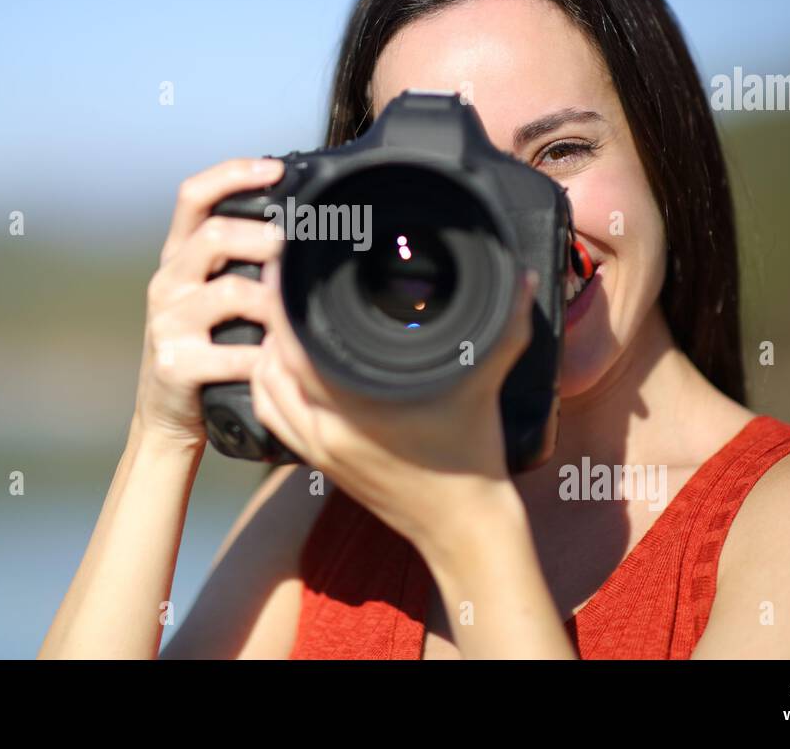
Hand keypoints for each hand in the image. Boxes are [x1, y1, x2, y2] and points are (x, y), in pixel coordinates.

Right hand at [131, 157, 285, 449]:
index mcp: (177, 258)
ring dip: (275, 301)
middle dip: (266, 236)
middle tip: (300, 248)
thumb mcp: (210, 297)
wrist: (165, 417)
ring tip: (297, 311)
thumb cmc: (204, 349)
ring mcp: (167, 324)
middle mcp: (167, 282)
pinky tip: (282, 360)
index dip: (232, 174)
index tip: (274, 169)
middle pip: (215, 236)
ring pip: (230, 292)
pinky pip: (233, 353)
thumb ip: (239, 262)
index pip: (193, 195)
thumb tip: (299, 229)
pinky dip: (266, 358)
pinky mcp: (175, 365)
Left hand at [248, 256, 542, 552]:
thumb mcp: (486, 386)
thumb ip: (505, 328)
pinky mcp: (318, 462)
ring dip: (266, 347)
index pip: (296, 342)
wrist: (463, 527)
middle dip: (273, 312)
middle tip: (283, 274)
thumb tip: (524, 278)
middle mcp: (327, 429)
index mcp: (358, 407)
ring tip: (282, 310)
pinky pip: (271, 415)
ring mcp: (317, 449)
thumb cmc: (473, 460)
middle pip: (272, 360)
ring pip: (265, 386)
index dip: (284, 297)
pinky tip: (279, 360)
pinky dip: (267, 382)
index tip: (286, 261)